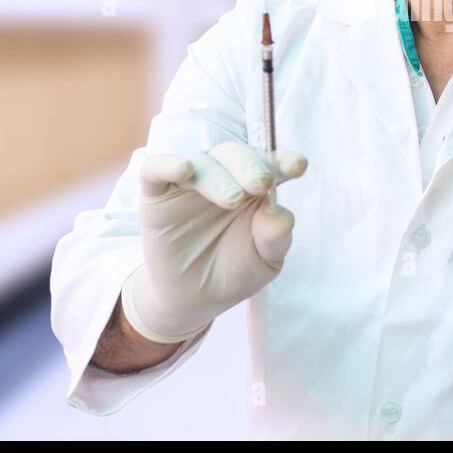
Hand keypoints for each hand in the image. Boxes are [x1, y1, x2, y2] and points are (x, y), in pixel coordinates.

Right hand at [121, 141, 307, 342]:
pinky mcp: (156, 193)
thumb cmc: (235, 270)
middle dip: (251, 165)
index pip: (270, 164)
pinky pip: (156, 168)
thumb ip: (275, 238)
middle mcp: (224, 176)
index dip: (283, 161)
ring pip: (201, 160)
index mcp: (255, 187)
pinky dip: (167, 163)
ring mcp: (189, 182)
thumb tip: (279, 213)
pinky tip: (183, 168)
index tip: (297, 166)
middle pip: (235, 154)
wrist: (195, 298)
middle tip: (261, 184)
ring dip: (218, 176)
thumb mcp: (265, 262)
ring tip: (233, 199)